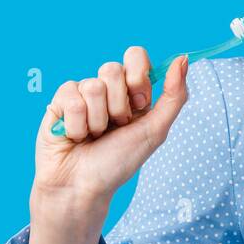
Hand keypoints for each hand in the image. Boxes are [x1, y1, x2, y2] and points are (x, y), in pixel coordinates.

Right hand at [31, 47, 189, 219]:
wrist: (83, 187)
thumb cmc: (118, 162)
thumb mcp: (155, 131)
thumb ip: (174, 95)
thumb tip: (184, 59)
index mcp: (132, 92)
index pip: (136, 56)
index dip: (138, 77)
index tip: (139, 104)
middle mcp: (107, 89)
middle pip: (112, 69)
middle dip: (118, 106)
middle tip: (115, 126)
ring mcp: (82, 93)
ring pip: (93, 86)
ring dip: (98, 120)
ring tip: (94, 136)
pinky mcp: (59, 101)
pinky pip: (71, 96)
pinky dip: (78, 125)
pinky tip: (75, 136)